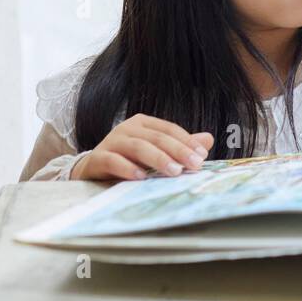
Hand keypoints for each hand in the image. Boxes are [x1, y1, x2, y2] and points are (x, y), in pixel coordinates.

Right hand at [73, 114, 213, 180]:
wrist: (92, 169)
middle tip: (194, 165)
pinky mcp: (97, 157)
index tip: (202, 155)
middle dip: (178, 151)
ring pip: (138, 147)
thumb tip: (209, 139)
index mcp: (143, 123)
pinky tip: (141, 177)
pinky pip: (113, 160)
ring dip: (158, 159)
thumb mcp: (155, 152)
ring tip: (175, 172)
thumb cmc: (129, 159)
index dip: (187, 141)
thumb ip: (179, 146)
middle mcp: (127, 128)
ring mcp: (111, 141)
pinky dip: (128, 168)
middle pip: (157, 137)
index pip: (169, 129)